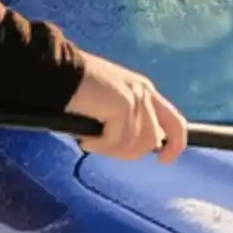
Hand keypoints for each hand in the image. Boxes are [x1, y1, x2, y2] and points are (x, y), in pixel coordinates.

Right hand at [66, 52, 188, 162]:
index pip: (176, 122)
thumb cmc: (75, 91)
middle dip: (129, 152)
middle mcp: (144, 93)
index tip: (164, 160)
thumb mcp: (111, 103)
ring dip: (111, 149)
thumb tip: (140, 148)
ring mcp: (135, 98)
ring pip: (136, 144)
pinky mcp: (123, 105)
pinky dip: (99, 145)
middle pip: (153, 140)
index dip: (175, 145)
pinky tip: (86, 138)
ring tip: (92, 141)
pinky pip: (118, 141)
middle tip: (103, 146)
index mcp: (145, 91)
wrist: (56, 72)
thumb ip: (130, 120)